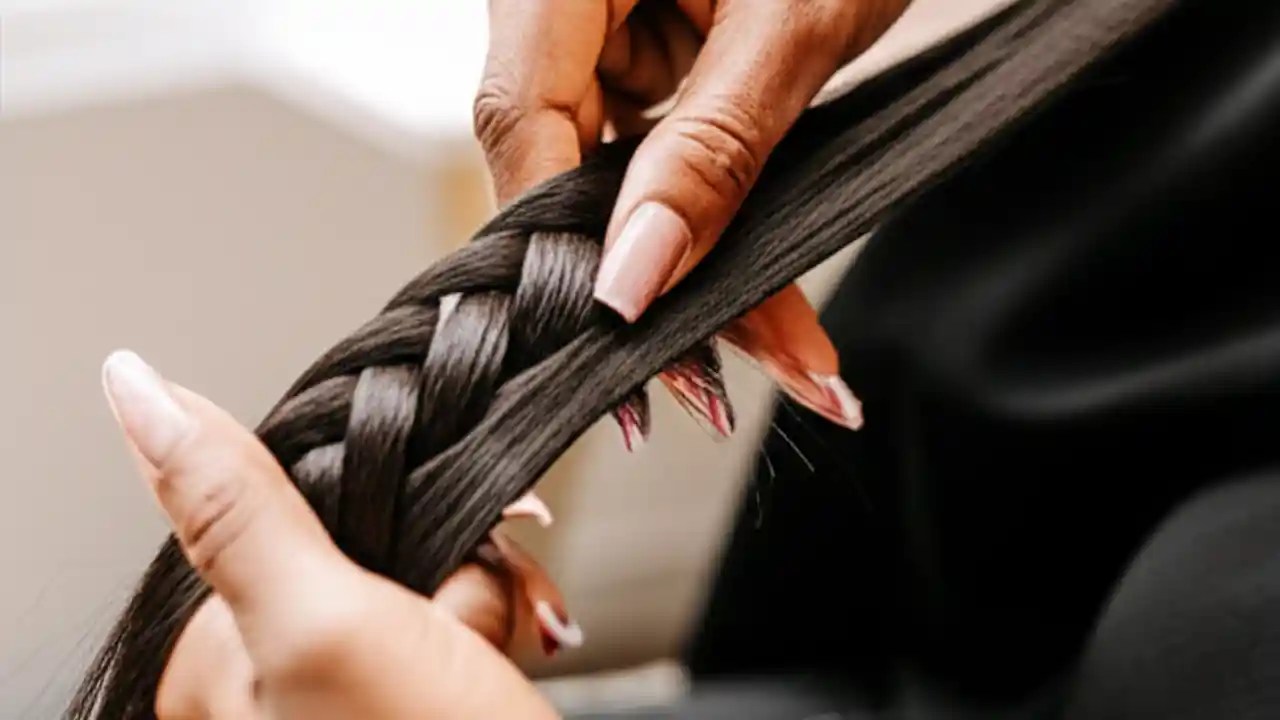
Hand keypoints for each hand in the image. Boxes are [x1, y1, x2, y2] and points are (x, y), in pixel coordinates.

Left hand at [101, 350, 567, 718]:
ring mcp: (348, 685)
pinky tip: (505, 658)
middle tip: (448, 623)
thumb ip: (234, 510)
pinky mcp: (412, 688)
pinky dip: (497, 620)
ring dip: (482, 593)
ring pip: (428, 563)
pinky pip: (459, 608)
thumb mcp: (326, 626)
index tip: (410, 531)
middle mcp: (272, 677)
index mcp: (214, 665)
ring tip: (487, 656)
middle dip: (440, 559)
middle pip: (367, 533)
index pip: (280, 509)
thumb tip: (136, 390)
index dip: (363, 505)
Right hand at [475, 0, 907, 429]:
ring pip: (612, 170)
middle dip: (639, 278)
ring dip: (688, 265)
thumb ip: (712, 149)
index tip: (610, 333)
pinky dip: (709, 220)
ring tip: (769, 353)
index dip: (557, 236)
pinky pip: (655, 152)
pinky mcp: (645, 53)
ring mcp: (599, 27)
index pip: (520, 115)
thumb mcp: (795, 23)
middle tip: (700, 385)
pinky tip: (756, 300)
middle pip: (562, 157)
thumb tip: (632, 278)